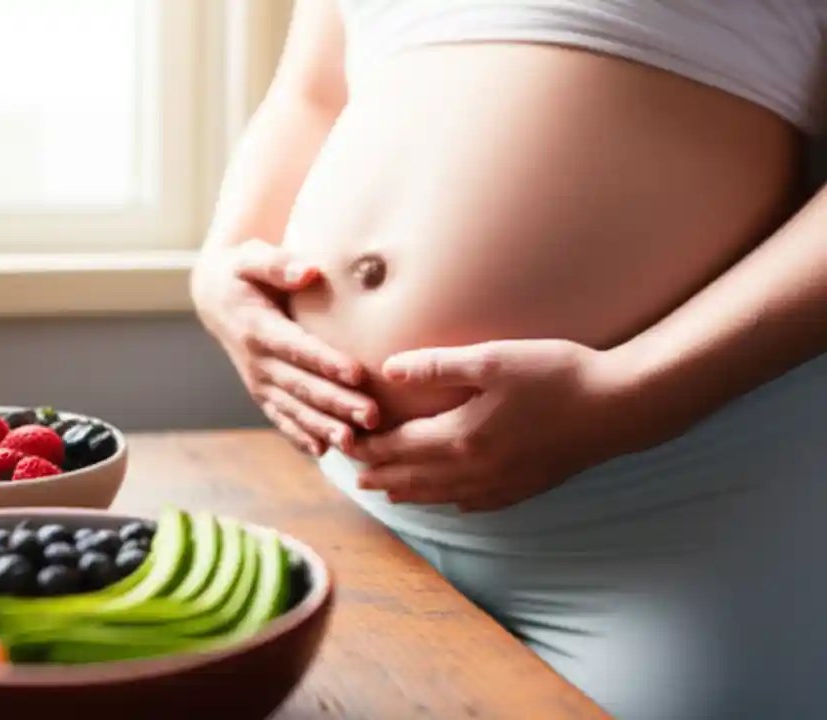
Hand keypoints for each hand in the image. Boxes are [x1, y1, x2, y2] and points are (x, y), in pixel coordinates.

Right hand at [192, 239, 379, 454]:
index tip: (356, 372)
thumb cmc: (242, 272)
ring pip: (294, 408)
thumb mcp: (252, 257)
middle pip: (301, 385)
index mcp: (258, 327)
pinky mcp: (263, 392)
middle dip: (336, 402)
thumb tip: (309, 272)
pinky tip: (322, 452)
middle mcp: (257, 360)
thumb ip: (279, 264)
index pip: (296, 347)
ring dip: (323, 426)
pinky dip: (299, 436)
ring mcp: (259, 381)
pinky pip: (281, 418)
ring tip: (352, 442)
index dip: (325, 361)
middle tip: (371, 415)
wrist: (214, 297)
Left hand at [347, 339, 640, 511]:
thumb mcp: (493, 359)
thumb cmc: (557, 374)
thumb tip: (389, 369)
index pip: (399, 446)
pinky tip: (450, 502)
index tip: (343, 443)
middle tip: (353, 474)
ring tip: (386, 492)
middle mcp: (476, 469)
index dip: (369, 446)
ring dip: (410, 492)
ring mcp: (502, 483)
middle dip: (381, 474)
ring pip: (442, 495)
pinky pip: (478, 503)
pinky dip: (453, 502)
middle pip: (414, 477)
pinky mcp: (526, 486)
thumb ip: (438, 366)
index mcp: (461, 437)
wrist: (620, 408)